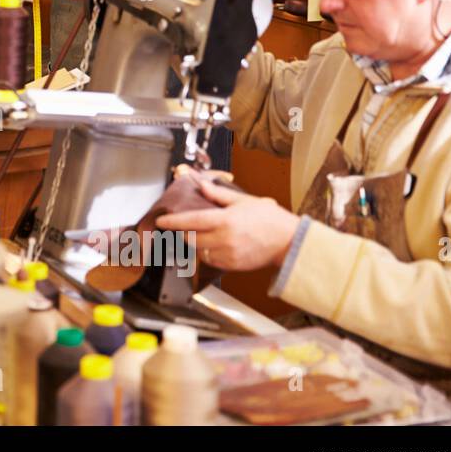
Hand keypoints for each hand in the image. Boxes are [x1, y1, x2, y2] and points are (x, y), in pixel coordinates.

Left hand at [156, 173, 299, 270]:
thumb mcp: (244, 201)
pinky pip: (211, 260)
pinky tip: (213, 245)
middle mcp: (224, 239)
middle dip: (183, 233)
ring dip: (195, 244)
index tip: (161, 221)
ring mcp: (228, 255)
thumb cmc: (269, 219)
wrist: (289, 242)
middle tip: (181, 227)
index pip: (191, 221)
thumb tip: (202, 186)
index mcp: (225, 220)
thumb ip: (219, 196)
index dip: (173, 222)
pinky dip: (207, 253)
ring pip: (199, 251)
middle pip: (190, 239)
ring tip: (199, 235)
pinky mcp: (232, 266)